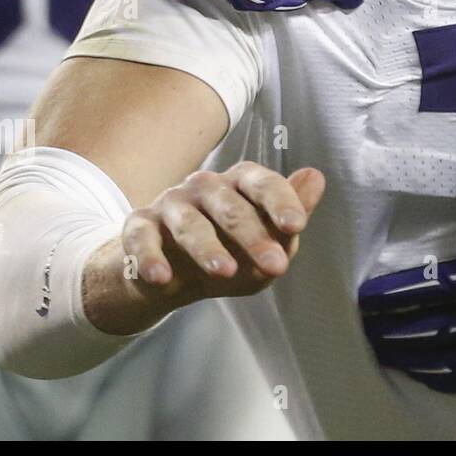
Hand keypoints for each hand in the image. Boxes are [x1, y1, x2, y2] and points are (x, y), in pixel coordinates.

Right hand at [111, 162, 324, 316]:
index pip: (264, 184)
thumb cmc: (230, 251)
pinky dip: (149, 258)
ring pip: (190, 224)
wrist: (169, 274)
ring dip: (208, 248)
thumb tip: (316, 177)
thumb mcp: (267, 240)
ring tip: (225, 272)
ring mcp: (171, 204)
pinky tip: (161, 278)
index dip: (282, 203)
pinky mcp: (139, 227)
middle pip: (231, 207)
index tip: (297, 226)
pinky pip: (142, 240)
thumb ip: (292, 214)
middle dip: (254, 237)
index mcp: (241, 182)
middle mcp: (206, 185)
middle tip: (276, 266)